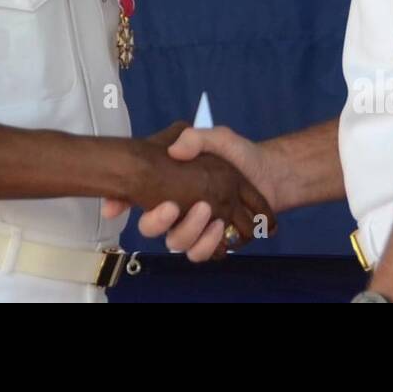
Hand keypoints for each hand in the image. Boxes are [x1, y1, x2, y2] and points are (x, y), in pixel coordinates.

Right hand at [101, 124, 276, 261]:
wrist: (270, 172)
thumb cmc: (239, 154)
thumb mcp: (217, 138)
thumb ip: (195, 138)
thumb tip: (174, 150)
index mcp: (170, 185)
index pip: (135, 196)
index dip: (122, 203)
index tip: (139, 202)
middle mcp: (179, 210)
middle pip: (154, 229)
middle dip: (162, 223)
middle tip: (185, 207)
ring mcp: (197, 227)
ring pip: (181, 245)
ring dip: (195, 236)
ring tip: (217, 220)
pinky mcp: (217, 240)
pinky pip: (207, 254)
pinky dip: (215, 246)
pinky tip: (227, 231)